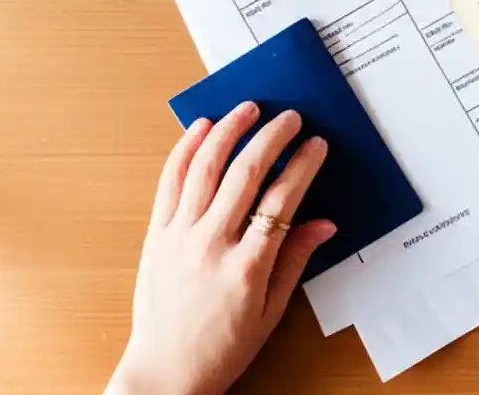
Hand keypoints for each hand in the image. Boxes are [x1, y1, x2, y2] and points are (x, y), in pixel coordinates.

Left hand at [107, 102, 334, 394]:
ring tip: (248, 109)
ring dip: (229, 131)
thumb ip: (296, 261)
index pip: (281, 200)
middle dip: (272, 138)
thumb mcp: (270, 312)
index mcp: (246, 268)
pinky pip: (169, 181)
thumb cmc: (221, 348)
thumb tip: (324, 223)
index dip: (303, 166)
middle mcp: (210, 245)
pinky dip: (184, 150)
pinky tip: (201, 129)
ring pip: (205, 167)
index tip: (316, 146)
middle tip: (290, 118)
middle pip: (245, 174)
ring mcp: (178, 237)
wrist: (165, 373)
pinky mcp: (155, 234)